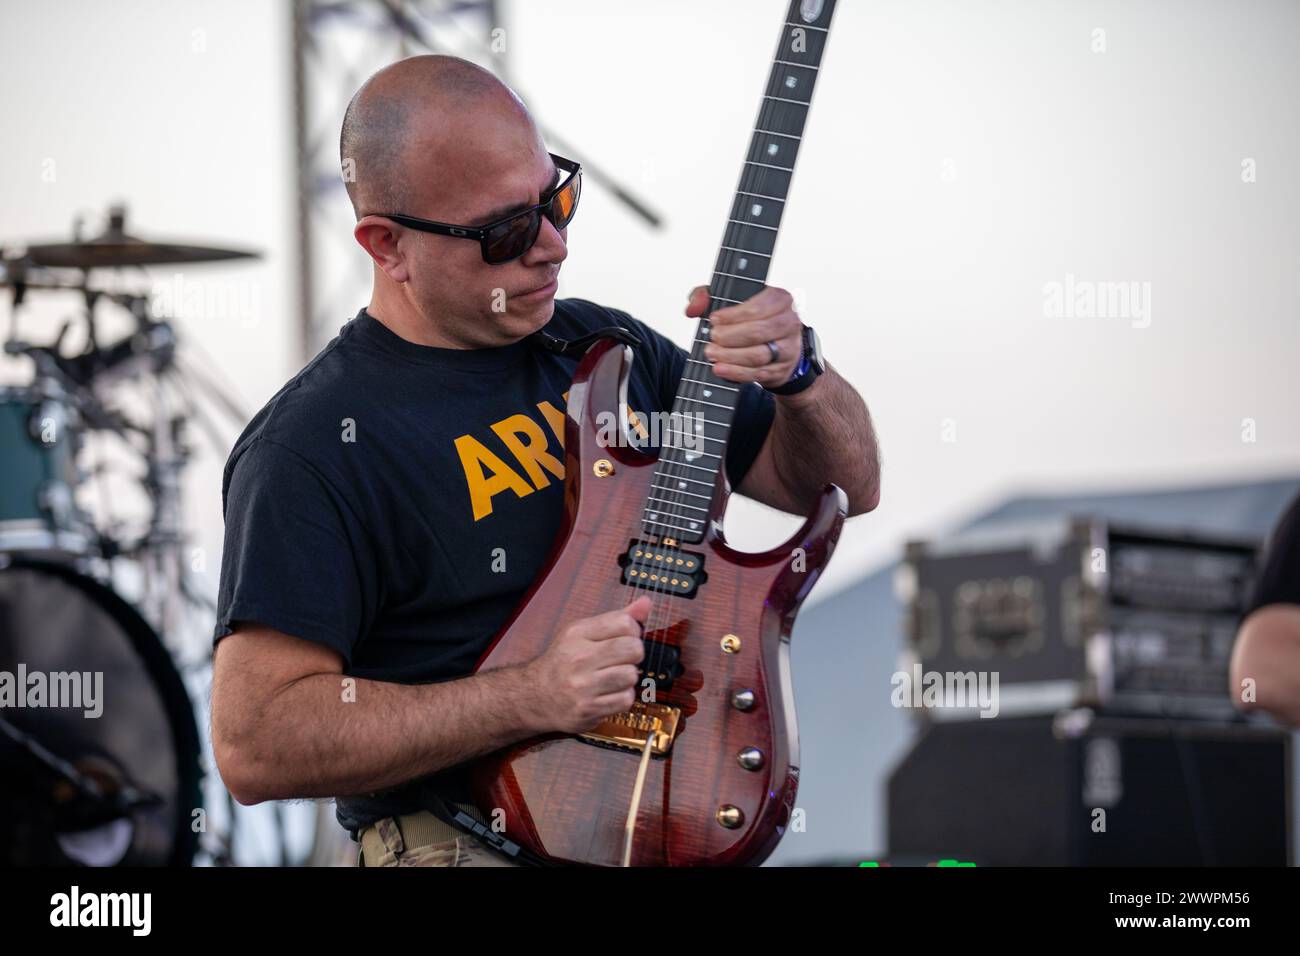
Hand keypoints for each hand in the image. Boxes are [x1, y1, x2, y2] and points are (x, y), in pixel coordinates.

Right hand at [526, 596, 651, 733]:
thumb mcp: (584, 632)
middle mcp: (578, 658)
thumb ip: (617, 618)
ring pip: (631, 675)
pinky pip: (625, 700)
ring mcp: (582, 686)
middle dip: (634, 654)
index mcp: (577, 633)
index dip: (634, 630)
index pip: (625, 623)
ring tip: (614, 676)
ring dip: (628, 677)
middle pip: (633, 648)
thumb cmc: (565, 661)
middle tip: (622, 659)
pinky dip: (622, 697)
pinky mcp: (588, 709)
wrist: (536, 696)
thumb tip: (646, 602)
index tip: (625, 637)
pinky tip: (609, 693)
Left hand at [685, 284, 802, 387]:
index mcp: (780, 299)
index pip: (757, 308)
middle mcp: (789, 322)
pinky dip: (737, 373)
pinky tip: (721, 369)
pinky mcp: (781, 370)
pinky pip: (758, 374)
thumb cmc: (751, 318)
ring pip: (758, 355)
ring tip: (712, 353)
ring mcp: (788, 348)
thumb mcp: (730, 299)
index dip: (733, 316)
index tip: (714, 320)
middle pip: (758, 332)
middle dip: (729, 337)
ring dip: (731, 356)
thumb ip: (707, 296)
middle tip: (712, 337)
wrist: (777, 343)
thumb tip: (694, 307)